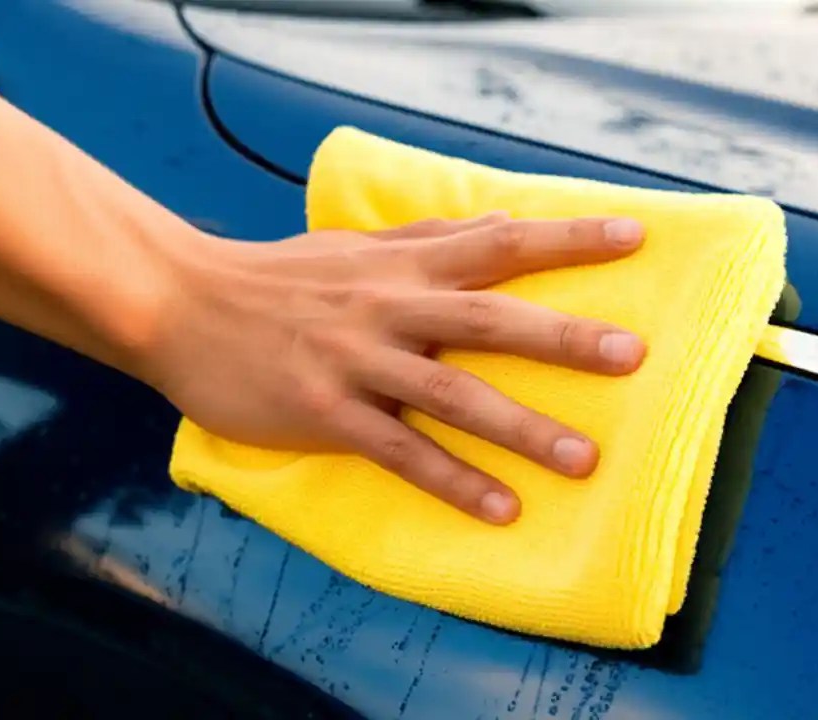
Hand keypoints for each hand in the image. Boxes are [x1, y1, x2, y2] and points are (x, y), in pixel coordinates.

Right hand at [144, 213, 646, 524]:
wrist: (182, 304)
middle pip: (492, 320)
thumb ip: (432, 235)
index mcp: (404, 264)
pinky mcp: (327, 413)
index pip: (501, 242)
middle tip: (632, 357)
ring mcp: (359, 363)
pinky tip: (501, 509)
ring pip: (454, 395)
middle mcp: (391, 307)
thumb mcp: (357, 245)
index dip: (568, 238)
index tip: (635, 235)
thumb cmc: (280, 277)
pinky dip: (453, 482)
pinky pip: (402, 453)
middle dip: (565, 338)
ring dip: (523, 428)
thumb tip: (503, 219)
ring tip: (583, 459)